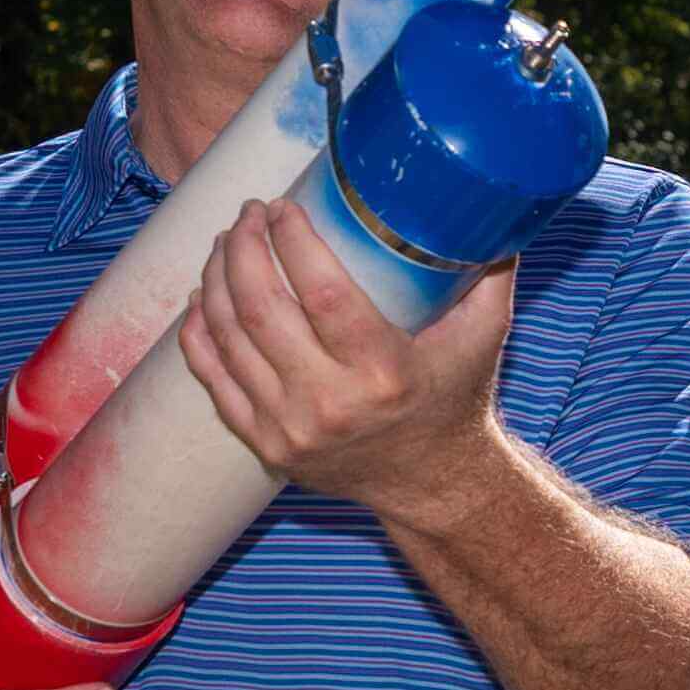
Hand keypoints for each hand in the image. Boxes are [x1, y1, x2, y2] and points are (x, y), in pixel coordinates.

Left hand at [169, 197, 517, 522]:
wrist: (434, 485)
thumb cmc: (457, 398)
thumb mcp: (485, 334)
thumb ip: (489, 268)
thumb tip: (488, 203)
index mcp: (386, 372)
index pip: (323, 292)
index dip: (293, 241)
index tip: (283, 206)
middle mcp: (331, 404)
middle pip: (262, 309)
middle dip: (244, 249)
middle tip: (248, 214)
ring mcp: (291, 428)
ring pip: (230, 338)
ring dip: (217, 281)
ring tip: (227, 244)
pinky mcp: (267, 444)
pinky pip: (215, 381)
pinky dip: (199, 334)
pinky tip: (201, 299)